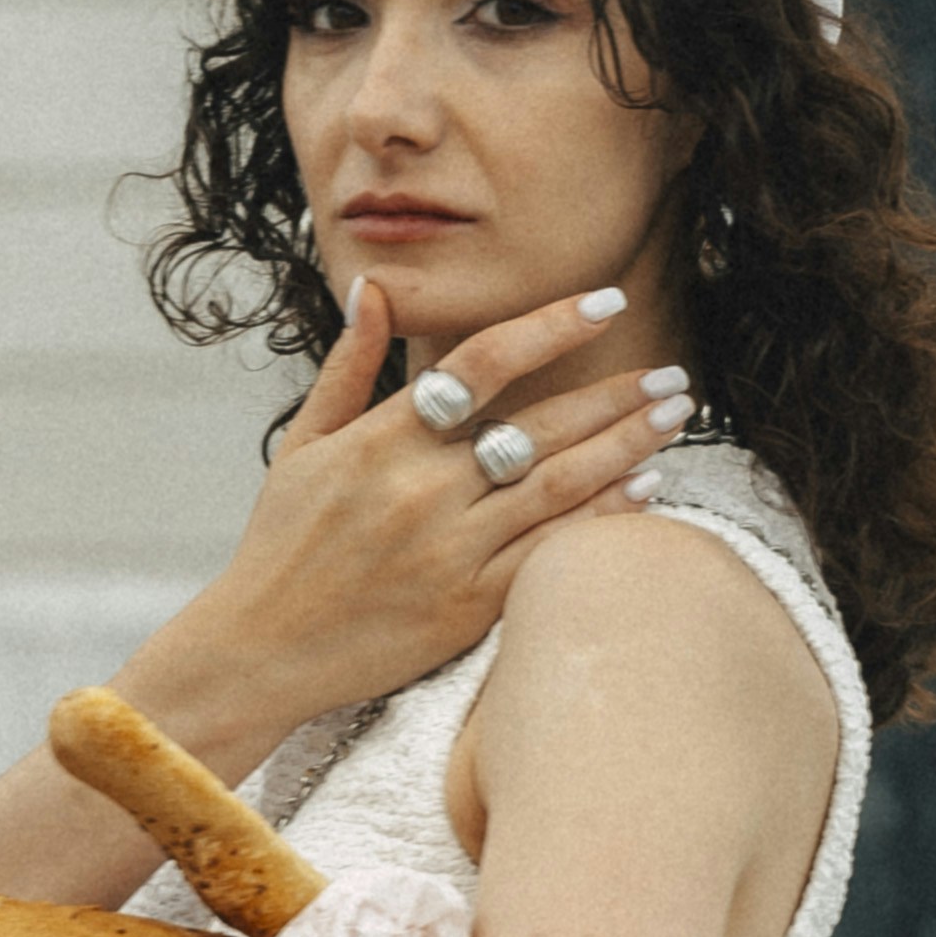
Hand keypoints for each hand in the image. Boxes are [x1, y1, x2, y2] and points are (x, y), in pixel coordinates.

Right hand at [175, 283, 681, 735]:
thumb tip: (372, 285)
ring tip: (675, 416)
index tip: (604, 302)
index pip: (483, 363)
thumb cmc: (281, 544)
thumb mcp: (302, 444)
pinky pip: (552, 553)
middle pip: (541, 425)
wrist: (260, 651)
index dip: (551, 327)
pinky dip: (604, 518)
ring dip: (628, 445)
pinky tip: (646, 489)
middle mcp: (421, 490)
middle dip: (616, 393)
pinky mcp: (468, 607)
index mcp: (381, 441)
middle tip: (672, 373)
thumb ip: (348, 365)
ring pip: (560, 485)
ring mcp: (449, 551)